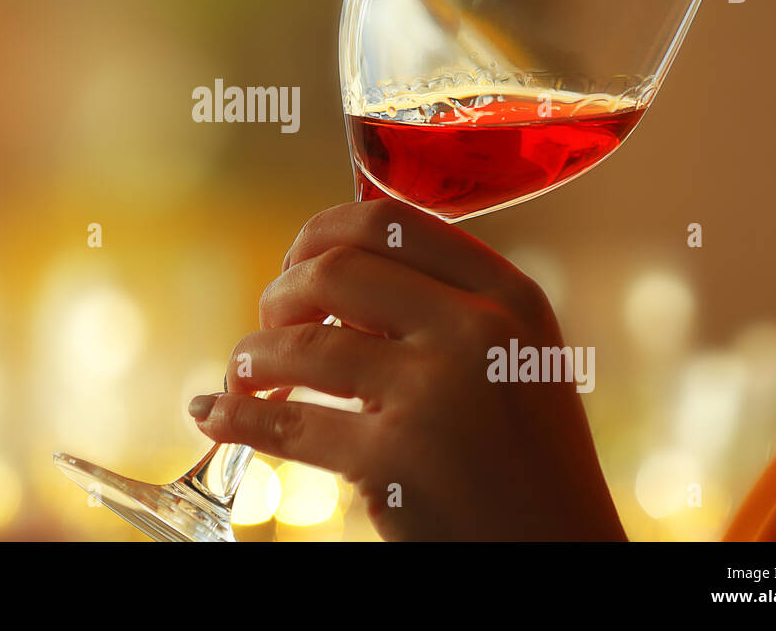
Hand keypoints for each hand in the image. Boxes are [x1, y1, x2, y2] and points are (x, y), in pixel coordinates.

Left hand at [188, 199, 625, 540]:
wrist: (559, 552)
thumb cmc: (529, 459)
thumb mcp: (516, 359)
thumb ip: (448, 307)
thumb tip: (330, 275)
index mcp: (508, 296)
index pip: (390, 222)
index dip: (321, 233)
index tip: (296, 262)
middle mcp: (475, 331)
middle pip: (334, 271)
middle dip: (280, 294)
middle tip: (270, 326)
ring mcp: (433, 395)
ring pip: (300, 345)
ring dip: (252, 357)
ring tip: (247, 377)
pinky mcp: (394, 463)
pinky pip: (286, 428)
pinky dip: (235, 418)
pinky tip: (215, 413)